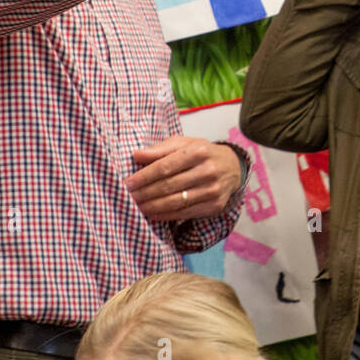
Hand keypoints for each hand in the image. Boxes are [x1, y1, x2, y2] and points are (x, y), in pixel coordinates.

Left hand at [125, 137, 240, 222]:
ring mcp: (212, 190)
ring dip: (152, 207)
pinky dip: (165, 215)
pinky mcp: (214, 206)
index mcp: (198, 151)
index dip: (144, 176)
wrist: (233, 167)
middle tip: (126, 198)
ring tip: (135, 208)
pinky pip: (184, 213)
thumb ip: (160, 149)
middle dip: (144, 193)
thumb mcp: (184, 143)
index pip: (165, 166)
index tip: (128, 183)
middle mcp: (207, 171)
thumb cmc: (201, 153)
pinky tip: (152, 214)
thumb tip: (136, 155)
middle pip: (168, 185)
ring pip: (175, 202)